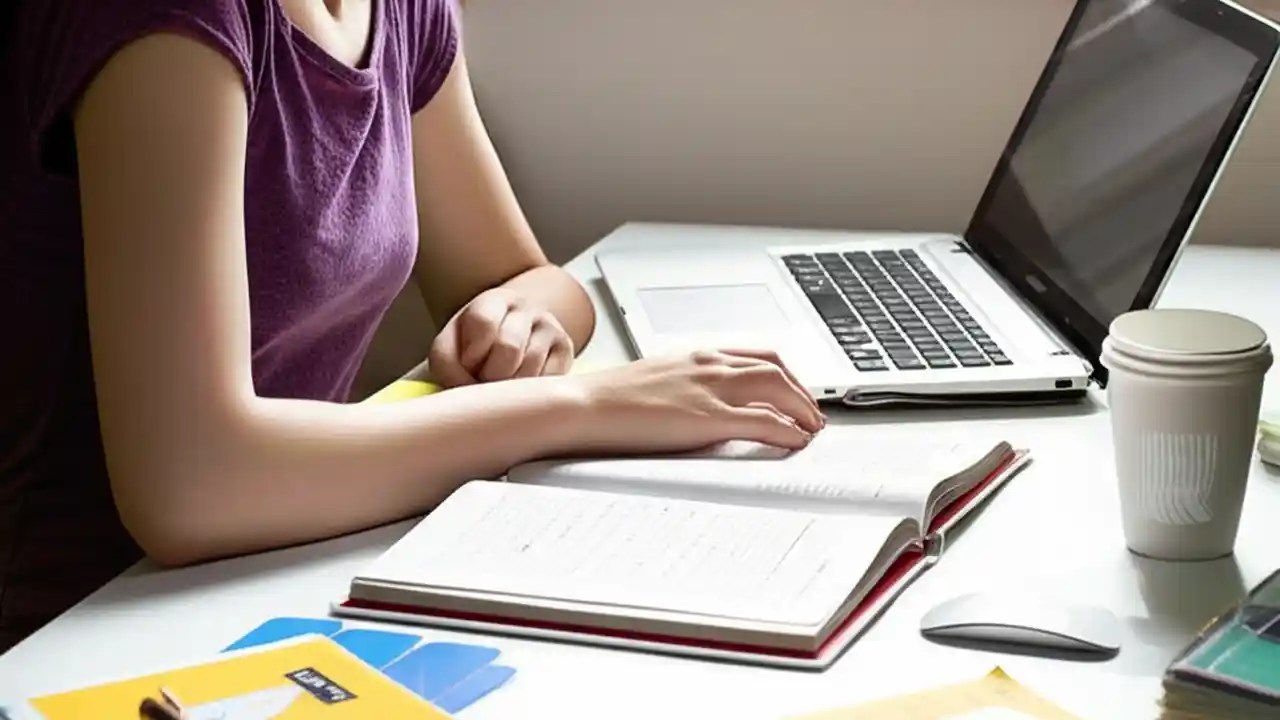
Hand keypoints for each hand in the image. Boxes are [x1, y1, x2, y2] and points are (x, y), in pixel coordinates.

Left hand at [430, 288, 574, 386]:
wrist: (516, 335)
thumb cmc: (476, 346)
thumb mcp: (453, 345)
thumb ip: (448, 363)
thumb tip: (468, 394)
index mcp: (492, 300)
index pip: (483, 322)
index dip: (472, 354)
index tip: (468, 365)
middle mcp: (526, 308)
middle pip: (508, 348)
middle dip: (490, 375)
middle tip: (486, 380)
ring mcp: (550, 327)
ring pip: (529, 369)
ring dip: (510, 389)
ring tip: (503, 384)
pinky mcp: (566, 350)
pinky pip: (548, 381)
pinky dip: (531, 394)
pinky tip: (523, 386)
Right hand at [567, 349, 825, 452]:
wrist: (581, 406)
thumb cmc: (606, 401)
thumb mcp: (652, 383)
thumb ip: (680, 388)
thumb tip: (691, 406)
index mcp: (696, 356)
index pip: (757, 356)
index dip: (785, 375)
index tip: (795, 392)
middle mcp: (710, 366)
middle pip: (776, 370)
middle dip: (802, 393)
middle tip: (813, 416)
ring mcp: (711, 390)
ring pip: (779, 390)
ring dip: (803, 411)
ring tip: (812, 431)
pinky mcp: (708, 418)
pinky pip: (764, 422)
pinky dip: (788, 432)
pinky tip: (796, 443)